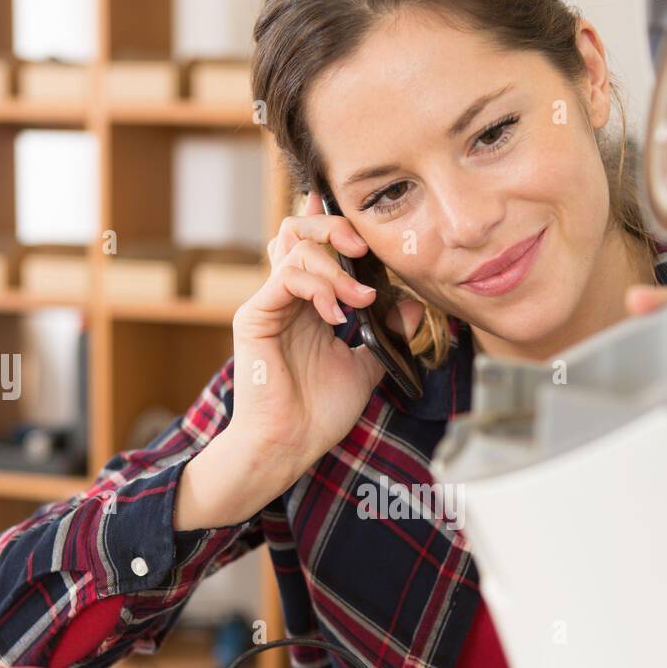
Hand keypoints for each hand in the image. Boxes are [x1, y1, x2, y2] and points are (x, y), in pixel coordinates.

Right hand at [231, 188, 423, 479]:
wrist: (289, 445)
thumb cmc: (318, 413)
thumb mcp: (364, 368)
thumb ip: (384, 334)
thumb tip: (412, 305)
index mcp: (306, 305)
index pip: (314, 247)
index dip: (332, 223)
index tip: (362, 223)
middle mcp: (284, 298)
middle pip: (297, 231)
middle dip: (333, 228)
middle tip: (363, 247)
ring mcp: (268, 304)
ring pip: (293, 245)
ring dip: (335, 265)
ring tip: (360, 299)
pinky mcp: (254, 316)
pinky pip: (286, 278)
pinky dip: (318, 286)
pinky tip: (338, 313)